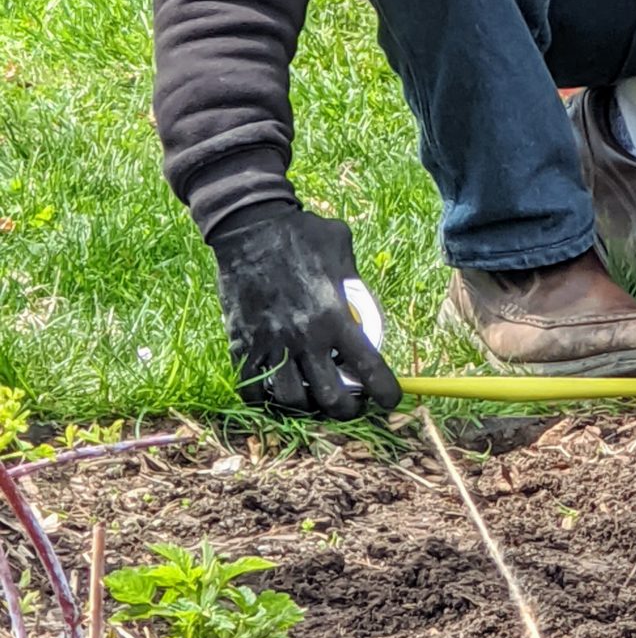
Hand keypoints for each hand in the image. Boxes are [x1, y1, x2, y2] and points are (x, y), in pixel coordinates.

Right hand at [210, 208, 401, 418]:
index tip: (392, 401)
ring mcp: (270, 344)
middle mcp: (304, 337)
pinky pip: (252, 388)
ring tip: (315, 401)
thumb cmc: (301, 233)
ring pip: (290, 400)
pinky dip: (265, 399)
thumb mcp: (341, 249)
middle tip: (353, 406)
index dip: (385, 391)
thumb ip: (354, 281)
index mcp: (334, 315)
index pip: (368, 367)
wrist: (249, 227)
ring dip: (307, 408)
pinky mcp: (242, 343)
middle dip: (347, 411)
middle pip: (329, 397)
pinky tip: (277, 392)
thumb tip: (361, 302)